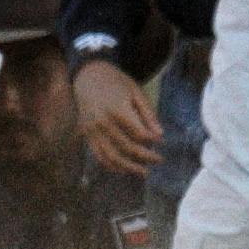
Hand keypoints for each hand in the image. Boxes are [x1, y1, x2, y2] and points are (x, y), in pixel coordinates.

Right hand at [72, 58, 163, 174]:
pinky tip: (124, 170)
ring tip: (144, 172)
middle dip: (146, 156)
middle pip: (127, 147)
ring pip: (112, 156)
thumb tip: (160, 135)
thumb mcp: (135, 92)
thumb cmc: (115, 83)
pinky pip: (99, 156)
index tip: (161, 143)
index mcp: (116, 109)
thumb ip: (147, 114)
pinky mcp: (87, 135)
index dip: (152, 141)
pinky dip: (112, 166)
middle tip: (159, 160)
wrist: (87, 75)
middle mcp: (103, 122)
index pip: (138, 133)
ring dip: (130, 167)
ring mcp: (93, 130)